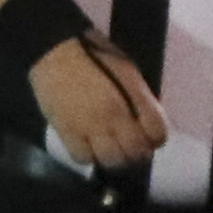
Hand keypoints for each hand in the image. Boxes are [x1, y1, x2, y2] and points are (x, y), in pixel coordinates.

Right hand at [30, 30, 170, 170]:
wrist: (55, 51)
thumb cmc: (95, 55)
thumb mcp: (128, 70)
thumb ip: (141, 97)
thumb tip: (147, 119)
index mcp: (133, 98)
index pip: (158, 133)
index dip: (157, 139)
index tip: (150, 137)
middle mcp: (114, 117)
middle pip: (136, 153)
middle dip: (138, 153)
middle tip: (131, 147)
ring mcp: (89, 127)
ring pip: (111, 161)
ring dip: (115, 158)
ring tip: (111, 149)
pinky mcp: (65, 132)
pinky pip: (82, 158)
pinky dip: (89, 157)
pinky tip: (89, 147)